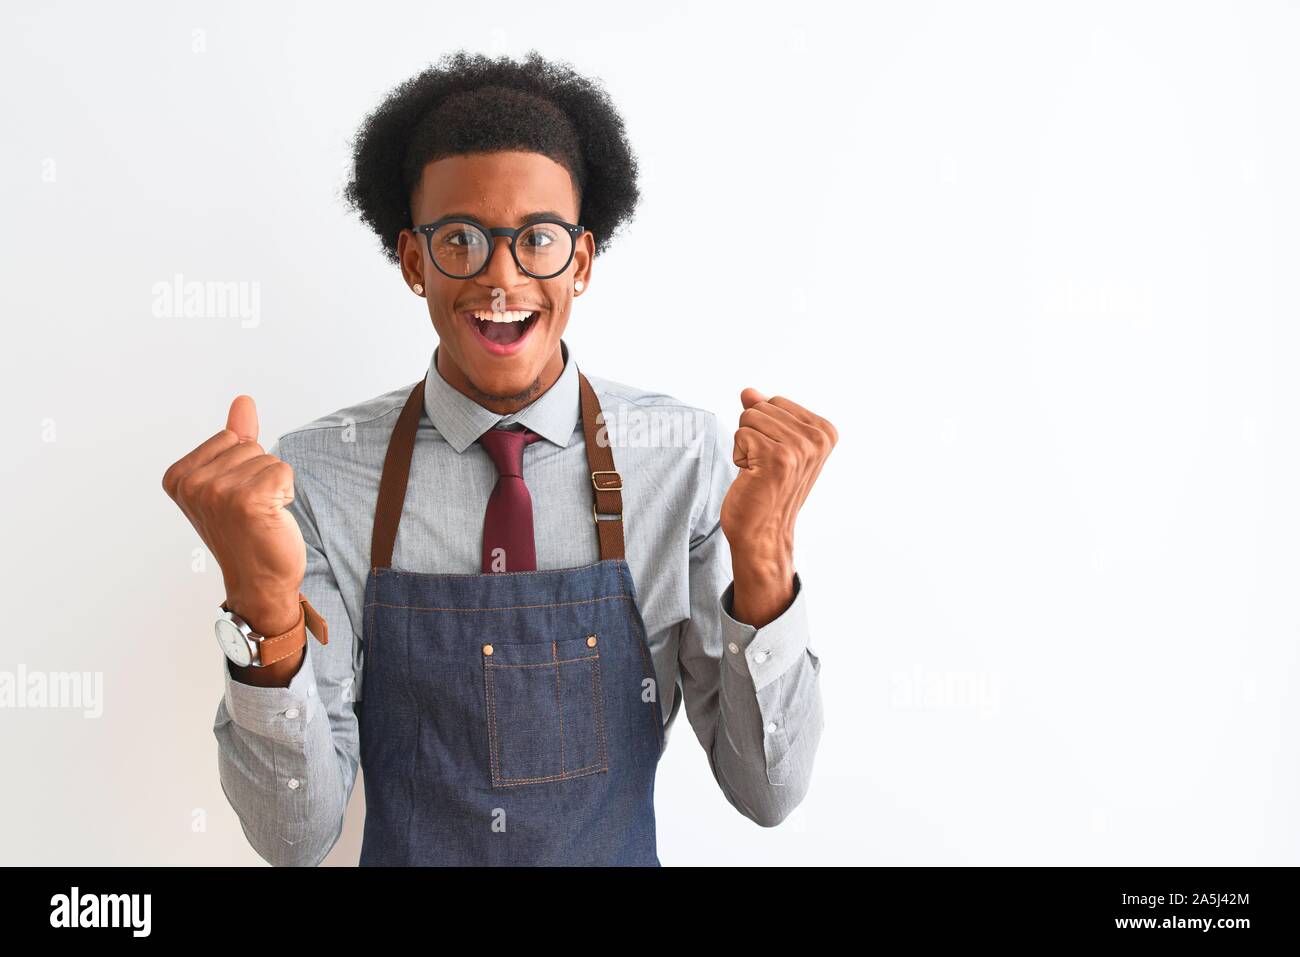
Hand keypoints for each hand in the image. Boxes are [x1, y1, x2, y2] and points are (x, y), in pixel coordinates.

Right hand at [162, 395, 305, 635]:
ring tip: (260, 517)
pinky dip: (286, 493)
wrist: (260, 581)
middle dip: (259, 475)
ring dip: (273, 487)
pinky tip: (272, 518)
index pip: (229, 437)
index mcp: (178, 477)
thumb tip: (243, 400)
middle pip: (249, 447)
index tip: (233, 500)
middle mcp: (193, 484)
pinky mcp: (248, 500)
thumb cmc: (246, 532)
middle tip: (249, 511)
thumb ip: (236, 438)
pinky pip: (283, 471)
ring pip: (268, 459)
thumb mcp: (233, 480)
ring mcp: (217, 492)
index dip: (242, 465)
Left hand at [721, 389, 836, 625]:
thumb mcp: (771, 444)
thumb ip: (764, 414)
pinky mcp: (777, 458)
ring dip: (745, 446)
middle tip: (765, 467)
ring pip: (749, 417)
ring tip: (759, 472)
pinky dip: (738, 456)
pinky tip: (752, 478)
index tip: (776, 457)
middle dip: (753, 435)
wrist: (762, 533)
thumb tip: (748, 391)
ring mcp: (800, 448)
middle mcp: (818, 438)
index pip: (775, 401)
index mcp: (825, 432)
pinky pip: (741, 434)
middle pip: (761, 406)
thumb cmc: (766, 489)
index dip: (764, 428)